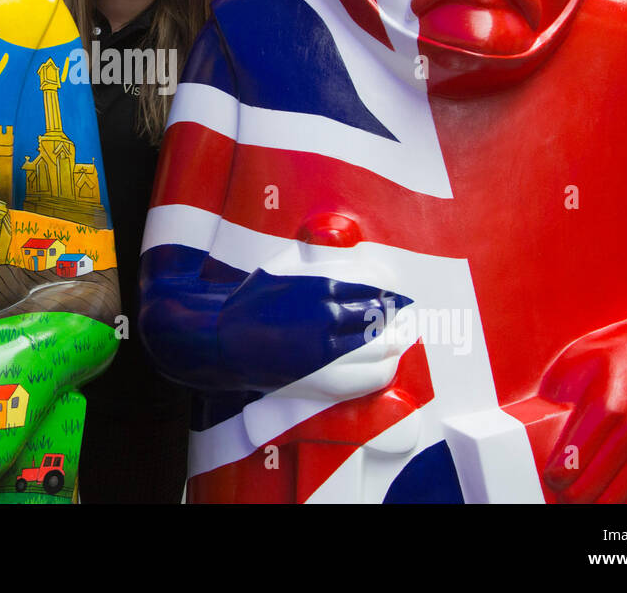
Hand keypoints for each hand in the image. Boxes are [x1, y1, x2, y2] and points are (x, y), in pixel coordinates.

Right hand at [218, 269, 403, 395]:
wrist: (223, 342)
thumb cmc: (250, 302)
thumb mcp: (279, 266)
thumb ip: (312, 257)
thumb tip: (342, 247)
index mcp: (320, 287)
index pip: (373, 289)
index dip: (389, 293)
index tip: (395, 295)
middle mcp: (328, 319)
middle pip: (381, 318)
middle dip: (395, 317)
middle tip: (403, 317)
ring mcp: (327, 353)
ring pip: (381, 348)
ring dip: (396, 342)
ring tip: (402, 338)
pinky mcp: (324, 380)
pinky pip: (369, 377)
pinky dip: (385, 369)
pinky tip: (388, 363)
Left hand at [539, 323, 626, 502]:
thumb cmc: (625, 350)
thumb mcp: (579, 360)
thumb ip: (555, 394)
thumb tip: (535, 425)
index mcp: (604, 405)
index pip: (571, 461)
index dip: (555, 477)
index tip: (550, 475)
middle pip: (591, 487)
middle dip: (569, 496)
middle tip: (560, 490)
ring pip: (616, 498)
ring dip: (593, 503)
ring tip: (578, 496)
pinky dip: (620, 502)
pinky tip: (604, 498)